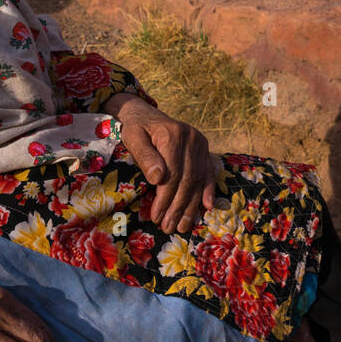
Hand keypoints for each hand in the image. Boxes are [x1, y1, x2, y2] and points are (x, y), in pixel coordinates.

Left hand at [103, 93, 216, 234]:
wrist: (144, 114)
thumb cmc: (135, 129)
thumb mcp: (132, 138)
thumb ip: (145, 157)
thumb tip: (158, 179)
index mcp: (172, 135)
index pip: (172, 174)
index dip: (165, 198)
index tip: (156, 217)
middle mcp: (190, 138)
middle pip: (186, 180)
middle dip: (178, 207)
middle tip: (168, 227)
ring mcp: (199, 143)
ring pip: (197, 179)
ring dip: (191, 206)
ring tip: (183, 226)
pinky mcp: (203, 148)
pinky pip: (207, 172)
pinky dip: (207, 190)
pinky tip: (206, 207)